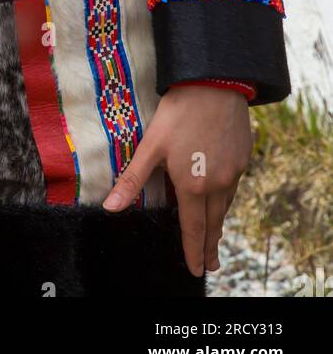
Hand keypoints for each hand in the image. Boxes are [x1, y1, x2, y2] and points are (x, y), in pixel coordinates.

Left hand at [101, 86, 253, 275]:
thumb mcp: (151, 145)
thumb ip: (133, 180)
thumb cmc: (179, 113)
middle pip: (213, 223)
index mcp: (193, 185)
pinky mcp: (243, 158)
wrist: (215, 84)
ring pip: (225, 206)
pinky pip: (234, 187)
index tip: (197, 269)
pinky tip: (222, 199)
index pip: (192, 227)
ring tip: (214, 237)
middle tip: (210, 265)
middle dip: (210, 246)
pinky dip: (226, 200)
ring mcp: (233, 172)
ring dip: (219, 224)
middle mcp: (217, 184)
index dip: (193, 250)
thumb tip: (110, 207)